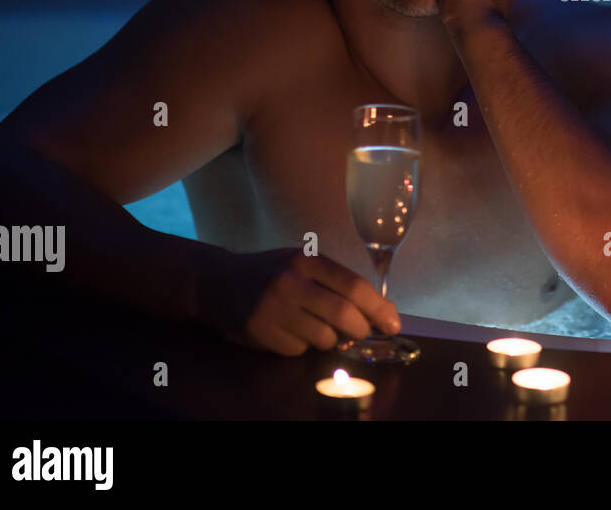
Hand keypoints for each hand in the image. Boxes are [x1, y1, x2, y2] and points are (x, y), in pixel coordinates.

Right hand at [196, 247, 401, 355]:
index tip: (392, 323)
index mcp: (308, 260)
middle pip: (343, 314)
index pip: (354, 286)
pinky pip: (298, 349)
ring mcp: (273, 307)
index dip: (378, 308)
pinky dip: (302, 345)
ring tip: (314, 325)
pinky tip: (289, 331)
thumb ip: (336, 281)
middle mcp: (291, 281)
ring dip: (329, 339)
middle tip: (362, 333)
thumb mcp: (302, 263)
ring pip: (323, 337)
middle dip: (361, 329)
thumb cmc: (271, 272)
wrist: (218, 280)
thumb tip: (378, 309)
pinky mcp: (259, 330)